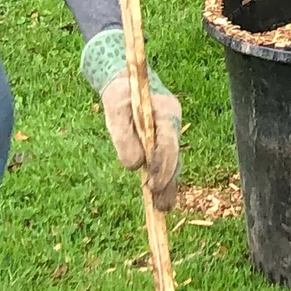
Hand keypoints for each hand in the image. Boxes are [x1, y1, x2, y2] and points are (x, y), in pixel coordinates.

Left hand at [80, 29, 181, 210]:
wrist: (126, 82)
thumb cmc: (121, 94)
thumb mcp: (115, 110)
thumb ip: (124, 137)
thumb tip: (135, 166)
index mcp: (166, 111)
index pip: (167, 143)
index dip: (161, 166)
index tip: (151, 186)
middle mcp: (173, 123)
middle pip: (174, 156)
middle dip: (167, 182)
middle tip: (161, 206)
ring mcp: (171, 131)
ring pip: (173, 161)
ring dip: (168, 185)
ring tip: (163, 208)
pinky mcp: (164, 140)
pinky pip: (168, 161)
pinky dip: (166, 179)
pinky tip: (163, 199)